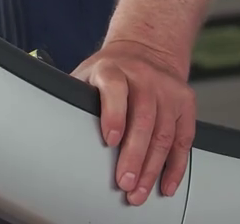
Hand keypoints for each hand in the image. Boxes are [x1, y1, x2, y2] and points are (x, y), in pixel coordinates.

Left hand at [73, 38, 194, 205]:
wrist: (146, 50)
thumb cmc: (110, 70)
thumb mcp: (87, 75)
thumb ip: (75, 97)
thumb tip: (54, 129)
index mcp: (112, 68)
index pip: (114, 89)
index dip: (113, 115)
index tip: (109, 141)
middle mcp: (143, 77)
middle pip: (143, 119)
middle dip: (134, 156)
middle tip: (125, 182)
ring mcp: (167, 90)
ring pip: (164, 133)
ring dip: (152, 167)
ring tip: (140, 190)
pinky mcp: (185, 103)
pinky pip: (184, 139)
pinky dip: (176, 165)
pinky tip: (165, 183)